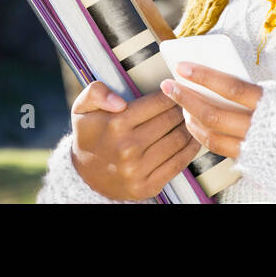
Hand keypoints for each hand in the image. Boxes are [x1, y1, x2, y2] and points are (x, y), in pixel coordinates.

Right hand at [69, 80, 203, 200]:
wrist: (85, 176)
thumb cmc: (89, 135)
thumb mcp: (82, 108)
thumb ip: (95, 93)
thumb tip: (119, 102)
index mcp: (115, 125)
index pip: (157, 103)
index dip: (171, 94)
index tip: (176, 90)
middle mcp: (128, 148)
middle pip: (170, 120)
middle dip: (182, 108)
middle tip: (187, 102)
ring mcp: (138, 169)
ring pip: (178, 141)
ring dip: (189, 127)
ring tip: (191, 118)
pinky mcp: (148, 186)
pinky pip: (178, 163)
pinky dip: (190, 149)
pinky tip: (192, 138)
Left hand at [161, 63, 262, 158]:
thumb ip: (248, 89)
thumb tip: (214, 77)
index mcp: (270, 105)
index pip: (231, 88)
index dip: (204, 76)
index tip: (183, 67)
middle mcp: (260, 128)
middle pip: (214, 113)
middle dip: (187, 98)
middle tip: (169, 86)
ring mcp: (253, 147)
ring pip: (211, 134)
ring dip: (190, 118)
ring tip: (179, 105)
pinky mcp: (248, 160)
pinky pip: (218, 147)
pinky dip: (201, 134)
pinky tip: (192, 123)